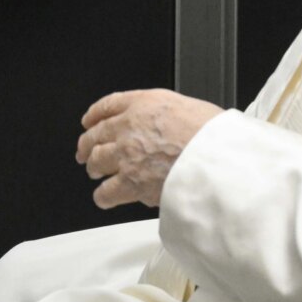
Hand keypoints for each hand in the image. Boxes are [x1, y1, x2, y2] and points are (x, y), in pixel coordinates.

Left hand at [76, 89, 224, 208]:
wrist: (216, 160)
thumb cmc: (212, 135)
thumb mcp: (190, 107)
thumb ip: (168, 114)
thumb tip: (168, 124)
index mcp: (144, 104)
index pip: (109, 105)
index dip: (96, 114)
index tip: (90, 120)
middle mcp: (129, 127)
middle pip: (96, 134)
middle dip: (88, 144)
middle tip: (85, 150)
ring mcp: (126, 156)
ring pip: (97, 161)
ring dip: (94, 167)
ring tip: (95, 172)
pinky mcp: (131, 184)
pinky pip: (106, 192)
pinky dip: (103, 196)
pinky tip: (104, 197)